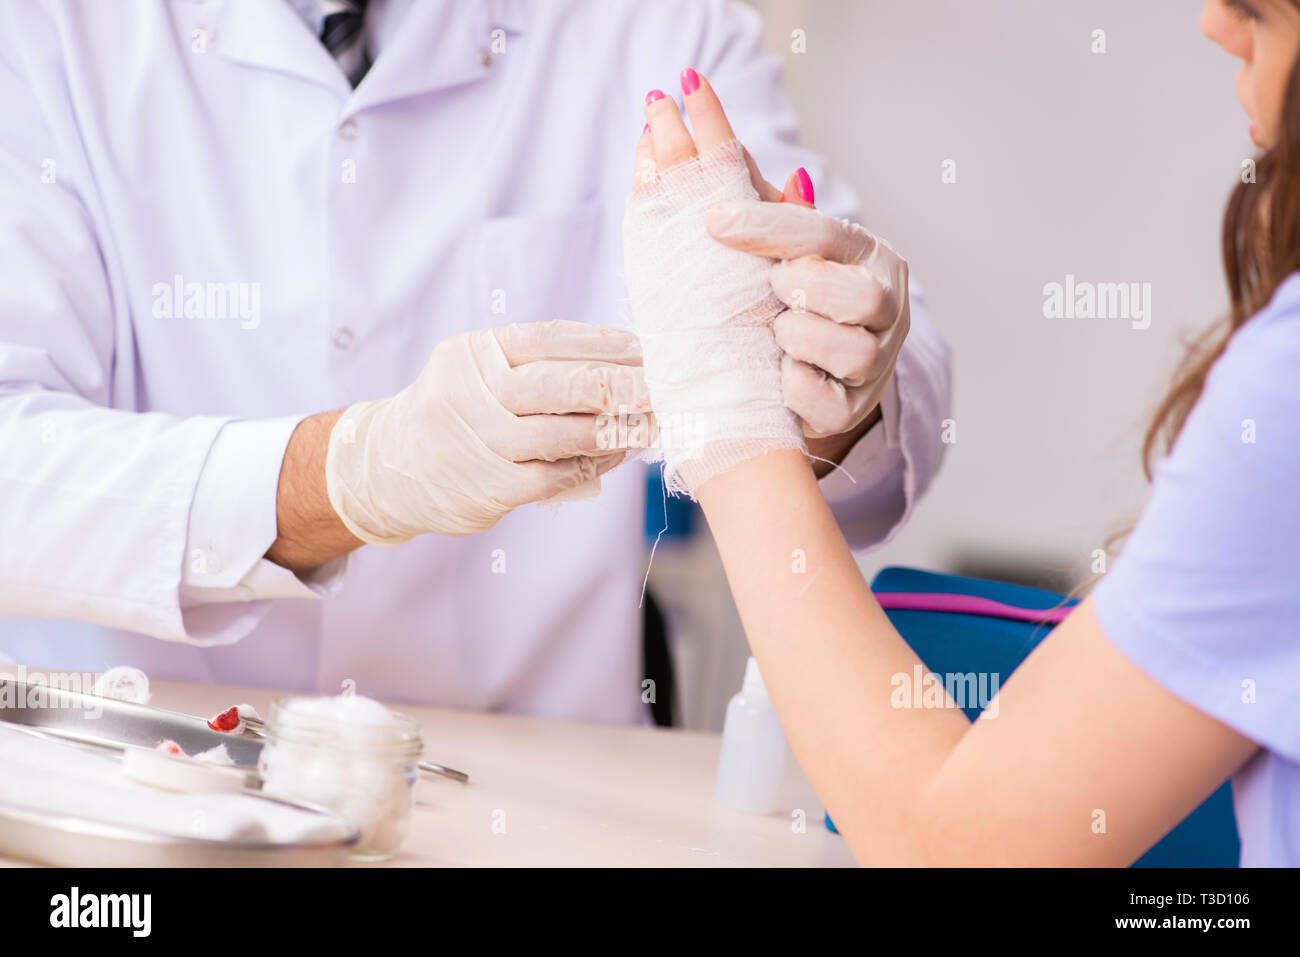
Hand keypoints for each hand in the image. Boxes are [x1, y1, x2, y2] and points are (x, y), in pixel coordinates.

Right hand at [324, 320, 647, 543]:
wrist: (389, 467)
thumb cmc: (455, 410)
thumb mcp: (476, 368)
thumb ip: (533, 363)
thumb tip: (618, 361)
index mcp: (474, 352)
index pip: (550, 339)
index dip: (603, 343)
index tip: (646, 348)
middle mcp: (472, 392)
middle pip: (559, 385)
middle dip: (617, 386)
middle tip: (659, 387)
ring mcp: (479, 441)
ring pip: (562, 434)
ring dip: (614, 430)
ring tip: (650, 423)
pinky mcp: (488, 486)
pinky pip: (554, 474)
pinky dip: (591, 464)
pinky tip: (616, 454)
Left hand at [707, 159, 909, 443]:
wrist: (812, 369)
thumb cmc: (789, 293)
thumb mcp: (780, 245)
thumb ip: (760, 202)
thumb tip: (720, 139)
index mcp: (869, 254)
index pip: (826, 232)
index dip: (769, 226)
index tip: (714, 221)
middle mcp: (886, 305)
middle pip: (860, 294)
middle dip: (805, 289)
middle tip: (774, 289)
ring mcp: (876, 361)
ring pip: (853, 351)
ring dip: (799, 339)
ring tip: (775, 334)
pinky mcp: (853, 409)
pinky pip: (827, 402)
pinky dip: (794, 387)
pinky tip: (776, 374)